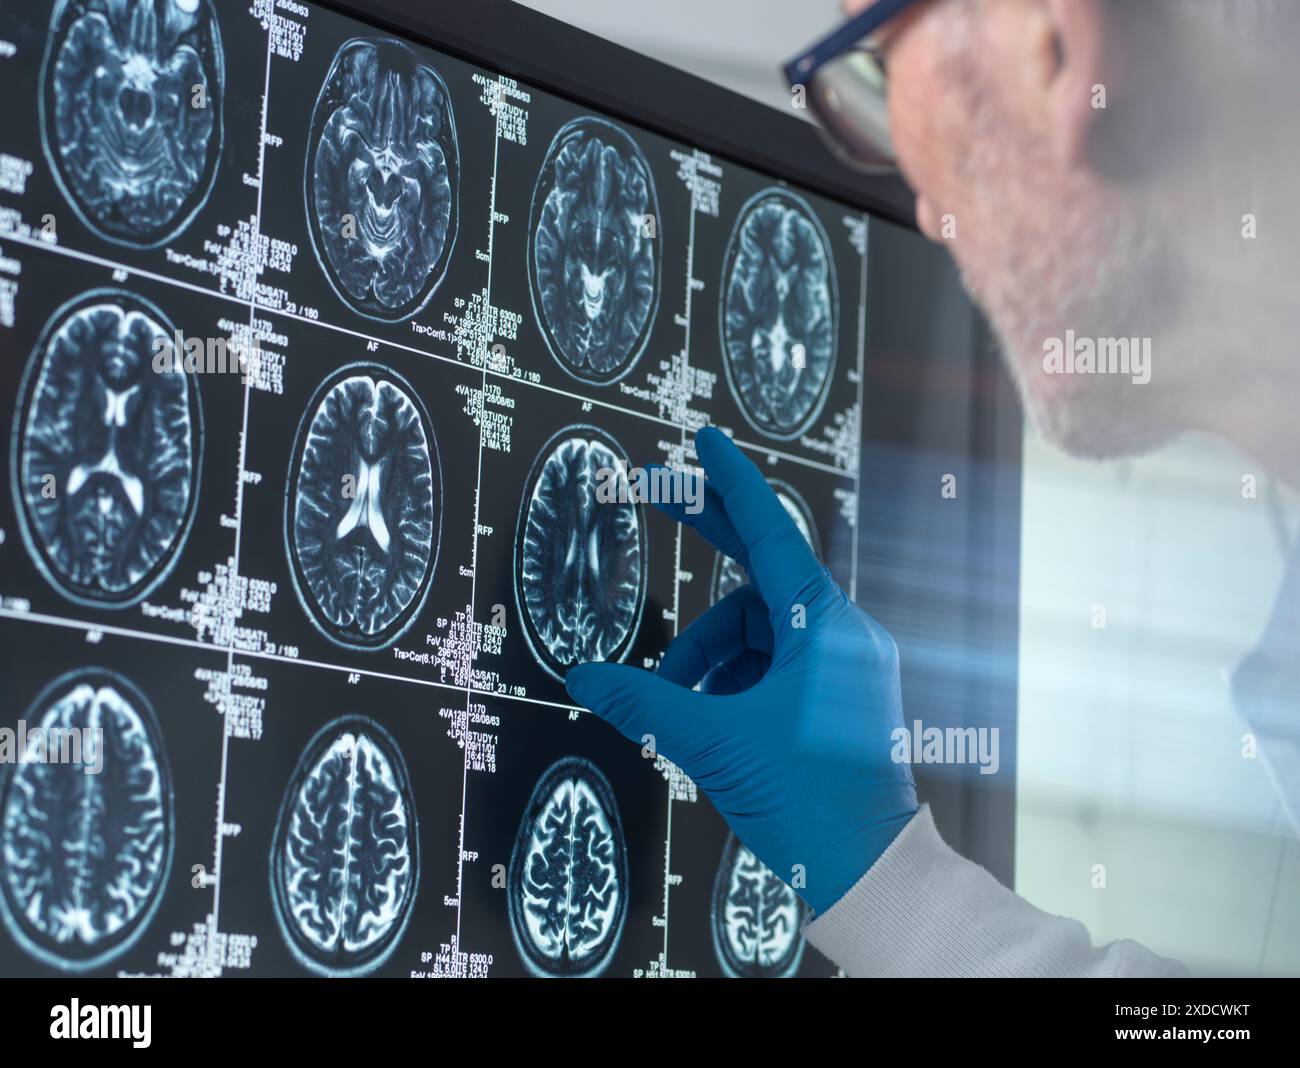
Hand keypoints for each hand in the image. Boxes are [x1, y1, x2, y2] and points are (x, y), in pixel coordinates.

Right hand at [565, 426, 917, 914]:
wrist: (868, 870)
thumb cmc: (806, 799)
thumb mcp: (712, 741)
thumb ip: (643, 701)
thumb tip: (583, 677)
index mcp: (824, 625)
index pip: (770, 532)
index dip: (730, 483)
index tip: (704, 441)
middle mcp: (840, 635)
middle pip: (759, 573)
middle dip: (707, 544)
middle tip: (657, 493)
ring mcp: (842, 667)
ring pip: (757, 633)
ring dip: (707, 658)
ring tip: (677, 709)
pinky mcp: (838, 699)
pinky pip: (774, 666)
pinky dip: (732, 682)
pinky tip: (706, 723)